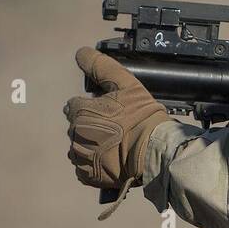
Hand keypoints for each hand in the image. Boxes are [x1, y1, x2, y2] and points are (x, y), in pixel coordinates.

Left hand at [64, 47, 169, 189]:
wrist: (154, 150)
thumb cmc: (142, 117)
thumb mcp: (126, 83)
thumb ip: (100, 66)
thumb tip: (81, 52)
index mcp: (80, 111)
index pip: (74, 106)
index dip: (91, 107)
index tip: (108, 112)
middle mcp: (75, 134)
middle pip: (76, 127)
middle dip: (91, 126)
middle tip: (115, 129)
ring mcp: (80, 156)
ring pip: (78, 147)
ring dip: (91, 145)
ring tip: (113, 145)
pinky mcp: (87, 175)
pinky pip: (82, 168)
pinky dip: (93, 164)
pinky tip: (109, 159)